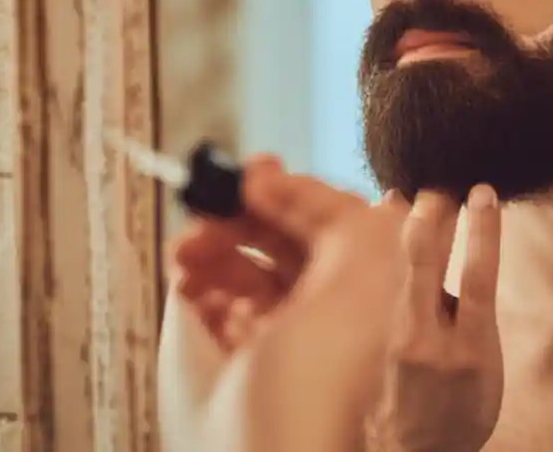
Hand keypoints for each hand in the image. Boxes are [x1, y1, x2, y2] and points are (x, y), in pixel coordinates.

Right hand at [162, 157, 411, 451]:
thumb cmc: (325, 381)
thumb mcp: (352, 273)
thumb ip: (333, 213)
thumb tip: (279, 175)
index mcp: (365, 287)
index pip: (328, 221)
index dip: (292, 191)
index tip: (257, 171)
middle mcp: (325, 308)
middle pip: (279, 237)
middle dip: (240, 213)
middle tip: (212, 199)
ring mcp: (278, 332)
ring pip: (241, 263)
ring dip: (210, 243)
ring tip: (189, 245)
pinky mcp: (234, 354)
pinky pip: (212, 299)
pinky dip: (194, 278)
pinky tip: (187, 275)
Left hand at [365, 185, 503, 451]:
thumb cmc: (459, 411)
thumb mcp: (486, 370)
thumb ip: (474, 319)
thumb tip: (462, 261)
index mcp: (470, 350)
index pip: (477, 277)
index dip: (482, 230)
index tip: (483, 192)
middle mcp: (426, 342)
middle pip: (424, 259)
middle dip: (432, 213)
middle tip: (441, 184)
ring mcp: (387, 340)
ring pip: (391, 266)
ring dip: (400, 226)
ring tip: (409, 197)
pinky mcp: (363, 341)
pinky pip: (366, 282)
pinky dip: (375, 249)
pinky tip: (382, 226)